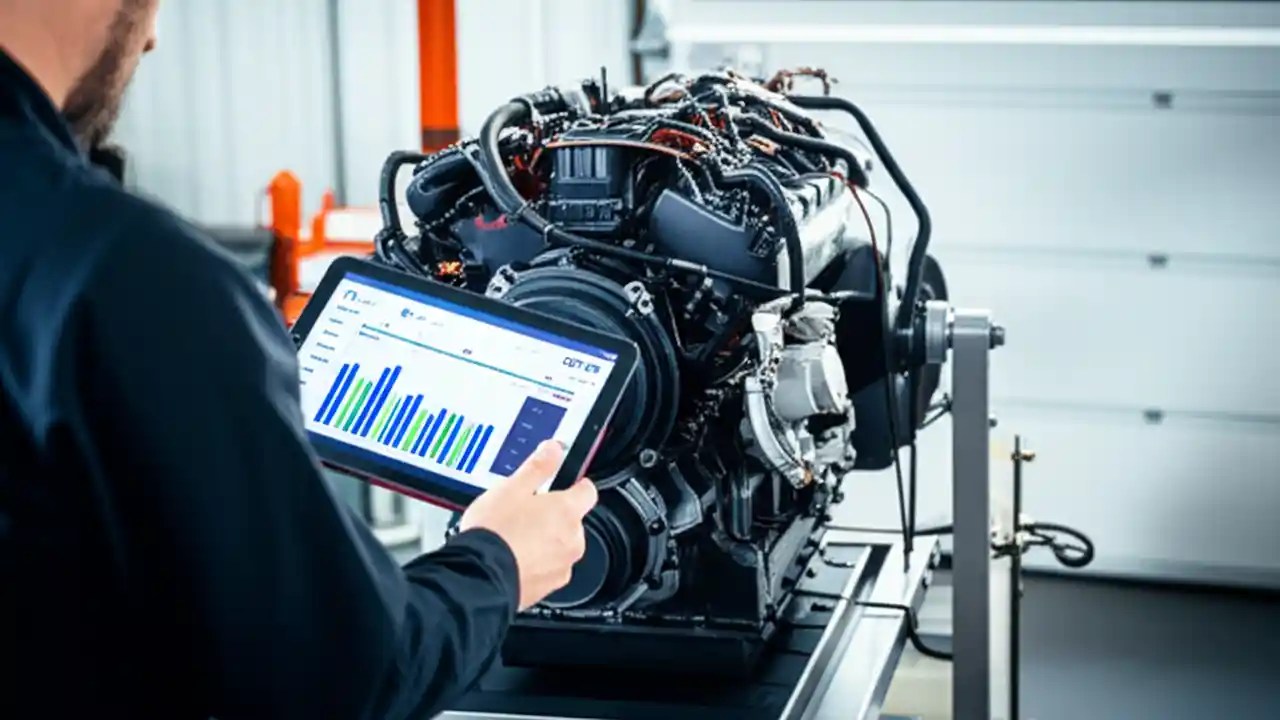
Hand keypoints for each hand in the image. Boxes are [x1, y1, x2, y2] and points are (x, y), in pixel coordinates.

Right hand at [459, 440, 598, 609]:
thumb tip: (553, 450)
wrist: (477, 576)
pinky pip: (546, 569)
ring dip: (544, 542)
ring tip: (513, 537)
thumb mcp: (512, 487)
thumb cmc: (494, 533)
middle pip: (572, 521)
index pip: (587, 491)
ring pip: (559, 547)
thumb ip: (537, 467)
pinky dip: (534, 564)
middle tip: (524, 512)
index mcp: (567, 512)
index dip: (576, 485)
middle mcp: (572, 541)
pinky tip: (511, 557)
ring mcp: (561, 567)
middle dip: (553, 516)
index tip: (566, 483)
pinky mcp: (547, 588)